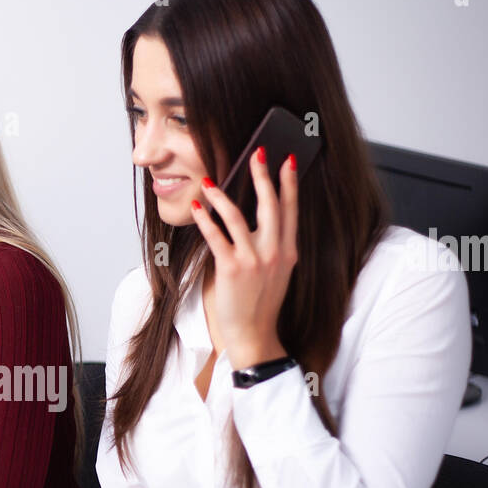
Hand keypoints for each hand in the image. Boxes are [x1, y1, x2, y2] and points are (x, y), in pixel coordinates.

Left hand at [191, 146, 298, 367]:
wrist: (254, 334)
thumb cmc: (262, 303)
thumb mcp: (279, 272)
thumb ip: (275, 246)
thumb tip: (265, 219)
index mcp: (288, 251)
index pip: (291, 209)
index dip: (289, 183)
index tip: (286, 159)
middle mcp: (274, 252)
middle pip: (270, 205)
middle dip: (262, 176)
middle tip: (256, 153)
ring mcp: (253, 260)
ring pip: (238, 217)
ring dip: (221, 196)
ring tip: (208, 182)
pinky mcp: (232, 269)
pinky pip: (216, 236)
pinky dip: (205, 219)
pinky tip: (197, 208)